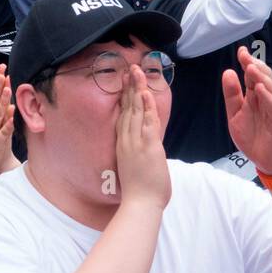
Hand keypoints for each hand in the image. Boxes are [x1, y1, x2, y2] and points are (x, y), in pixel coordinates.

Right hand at [113, 64, 170, 210]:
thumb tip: (145, 150)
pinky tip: (145, 93)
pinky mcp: (147, 147)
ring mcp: (136, 143)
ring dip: (137, 89)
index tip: (127, 81)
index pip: (124, 115)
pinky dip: (145, 107)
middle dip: (129, 86)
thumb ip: (139, 154)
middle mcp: (127, 140)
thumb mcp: (137, 167)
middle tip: (130, 68)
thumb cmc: (140, 191)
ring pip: (135, 110)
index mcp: (124, 144)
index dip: (126, 97)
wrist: (139, 205)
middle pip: (127, 107)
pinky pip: (146, 122)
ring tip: (137, 71)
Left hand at [224, 46, 271, 174]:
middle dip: (255, 65)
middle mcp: (268, 99)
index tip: (241, 50)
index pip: (253, 75)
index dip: (248, 62)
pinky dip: (269, 97)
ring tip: (251, 67)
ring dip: (262, 77)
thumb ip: (232, 95)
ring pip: (271, 88)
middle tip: (245, 55)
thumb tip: (228, 72)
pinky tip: (261, 89)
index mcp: (256, 96)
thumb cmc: (254, 138)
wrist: (268, 161)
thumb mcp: (236, 115)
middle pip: (264, 77)